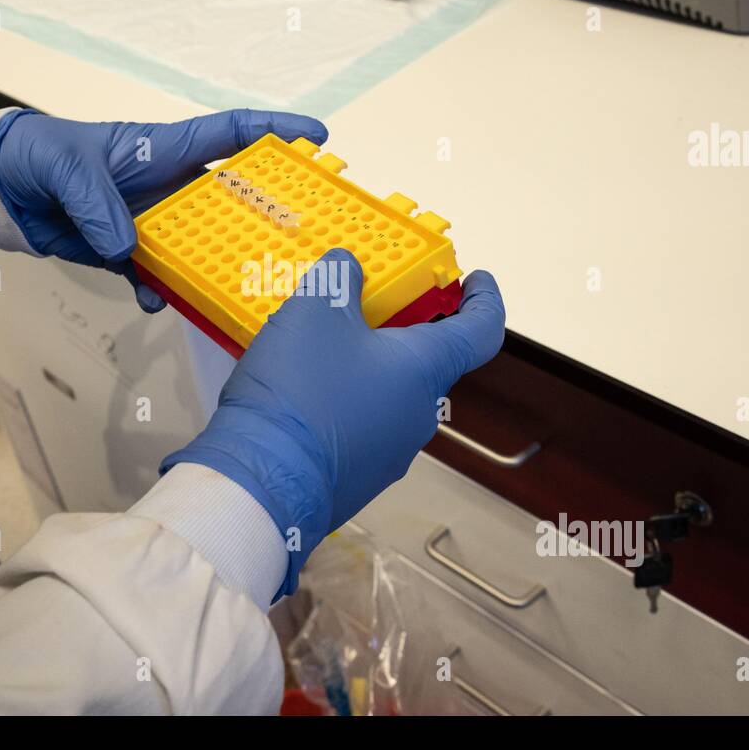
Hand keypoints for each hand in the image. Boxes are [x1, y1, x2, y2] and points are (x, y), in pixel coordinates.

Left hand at [0, 108, 327, 310]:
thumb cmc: (35, 154)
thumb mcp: (66, 166)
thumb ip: (99, 203)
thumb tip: (129, 247)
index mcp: (161, 147)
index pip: (229, 134)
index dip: (275, 131)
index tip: (318, 137)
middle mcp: (166, 185)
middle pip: (230, 195)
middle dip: (267, 209)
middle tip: (303, 228)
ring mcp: (149, 221)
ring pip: (199, 243)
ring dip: (217, 263)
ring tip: (241, 283)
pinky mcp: (125, 253)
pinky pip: (156, 276)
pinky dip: (161, 292)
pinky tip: (157, 303)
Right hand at [161, 249, 505, 595]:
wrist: (263, 483)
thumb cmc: (301, 389)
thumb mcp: (313, 311)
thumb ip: (337, 278)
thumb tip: (347, 266)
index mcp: (425, 369)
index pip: (481, 331)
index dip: (485, 299)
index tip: (475, 280)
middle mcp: (420, 414)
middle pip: (425, 364)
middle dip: (399, 335)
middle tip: (362, 312)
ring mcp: (393, 453)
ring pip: (389, 399)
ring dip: (366, 373)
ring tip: (316, 356)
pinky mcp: (361, 481)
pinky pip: (361, 431)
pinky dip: (343, 408)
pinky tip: (302, 401)